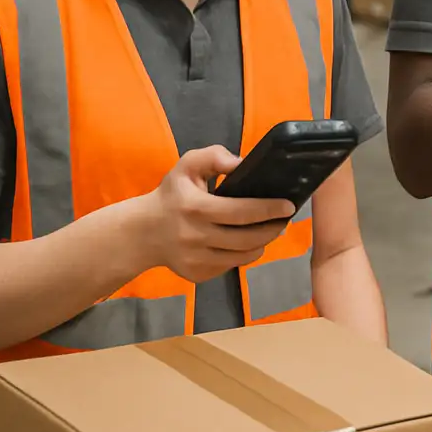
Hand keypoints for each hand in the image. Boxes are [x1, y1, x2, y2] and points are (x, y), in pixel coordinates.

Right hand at [137, 146, 298, 283]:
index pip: (241, 212)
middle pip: (247, 238)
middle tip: (284, 219)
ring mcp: (196, 260)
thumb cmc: (171, 196)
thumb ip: (212, 156)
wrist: (142, 233)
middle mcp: (196, 237)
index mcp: (195, 208)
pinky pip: (231, 266)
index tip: (289, 206)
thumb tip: (241, 162)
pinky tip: (247, 243)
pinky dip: (243, 255)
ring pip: (243, 256)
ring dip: (262, 243)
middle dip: (273, 229)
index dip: (269, 210)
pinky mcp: (197, 274)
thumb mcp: (186, 167)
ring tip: (270, 230)